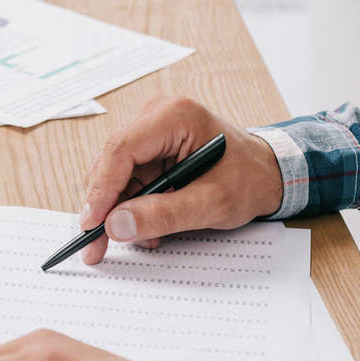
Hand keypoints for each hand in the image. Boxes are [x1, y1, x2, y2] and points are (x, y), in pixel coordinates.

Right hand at [79, 95, 283, 264]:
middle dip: (103, 206)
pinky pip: (128, 178)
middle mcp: (156, 116)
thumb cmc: (249, 180)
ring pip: (115, 174)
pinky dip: (132, 206)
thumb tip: (116, 225)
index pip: (121, 149)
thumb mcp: (212, 203)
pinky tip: (146, 227)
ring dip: (119, 210)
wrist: (268, 173)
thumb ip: (164, 214)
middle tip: (95, 245)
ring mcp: (151, 131)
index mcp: (174, 117)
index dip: (101, 189)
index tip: (91, 223)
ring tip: (135, 239)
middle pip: (111, 162)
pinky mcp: (151, 148)